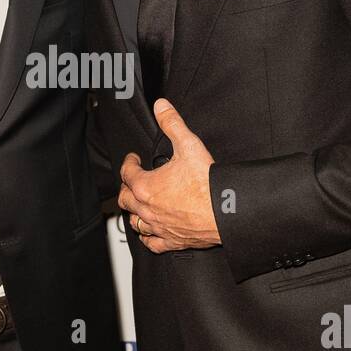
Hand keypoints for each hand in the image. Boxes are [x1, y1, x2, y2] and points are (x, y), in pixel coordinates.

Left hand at [118, 99, 221, 252]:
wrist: (225, 211)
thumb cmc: (207, 184)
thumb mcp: (189, 145)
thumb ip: (172, 124)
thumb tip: (162, 107)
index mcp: (147, 186)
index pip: (127, 173)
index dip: (129, 162)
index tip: (133, 158)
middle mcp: (148, 209)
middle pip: (126, 199)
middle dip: (127, 187)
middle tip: (132, 180)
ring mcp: (159, 226)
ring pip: (135, 222)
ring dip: (134, 211)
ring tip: (137, 204)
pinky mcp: (172, 240)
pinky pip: (151, 243)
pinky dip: (147, 237)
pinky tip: (149, 233)